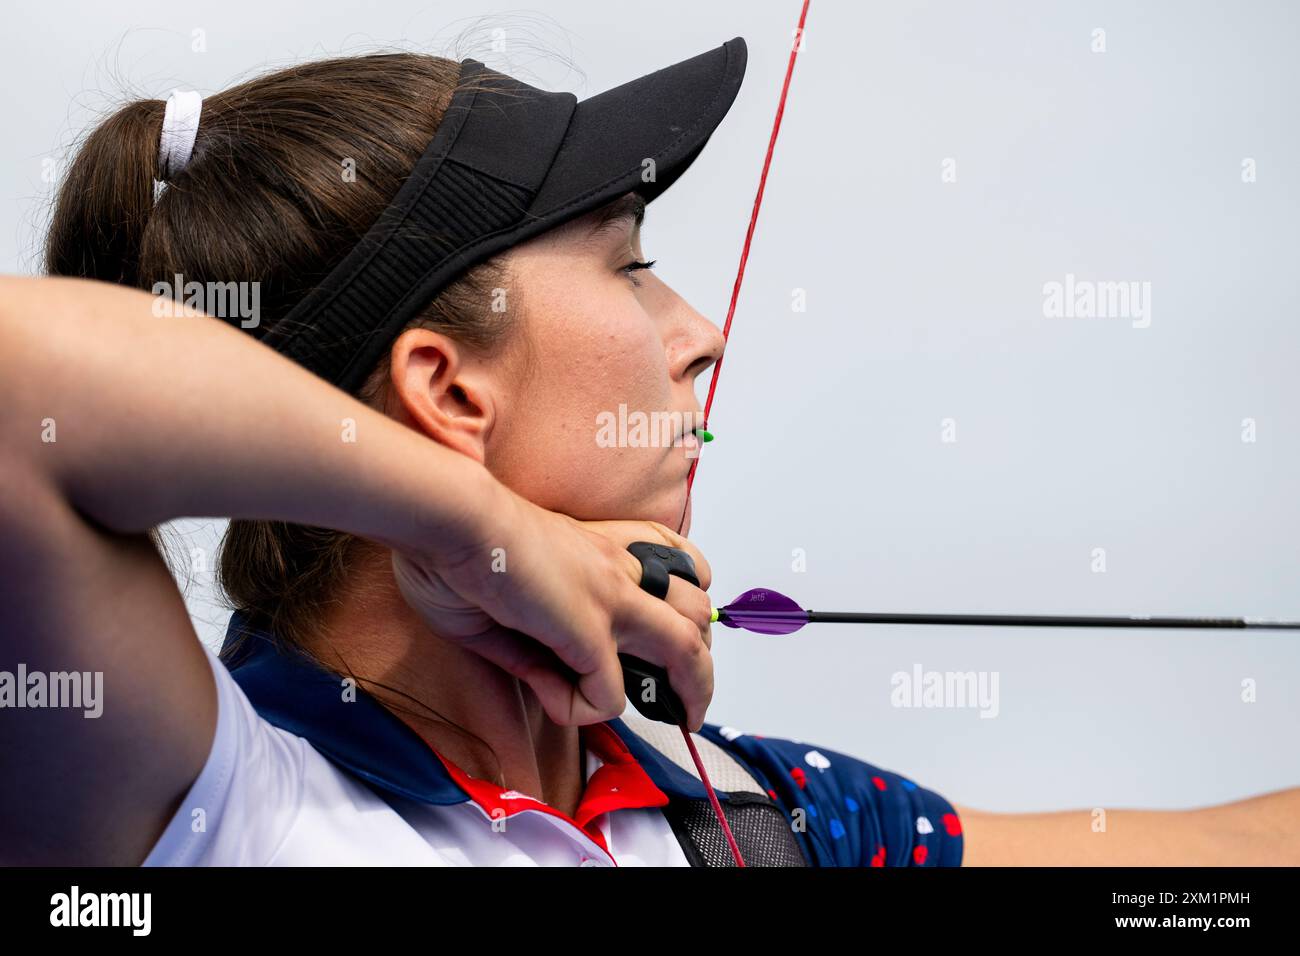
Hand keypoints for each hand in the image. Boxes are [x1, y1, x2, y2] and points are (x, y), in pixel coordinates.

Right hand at [390, 477, 714, 729]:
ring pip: (687, 647)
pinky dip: (584, 710)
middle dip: (700, 660)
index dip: (683, 598)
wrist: (451, 517)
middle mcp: (618, 570)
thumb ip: (537, 650)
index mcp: (602, 551)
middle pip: (696, 611)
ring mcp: (611, 597)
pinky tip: (550, 700)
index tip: (664, 636)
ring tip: (676, 717)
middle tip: (685, 698)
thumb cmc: (460, 545)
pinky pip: (609, 695)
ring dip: (687, 690)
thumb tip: (553, 688)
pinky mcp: (589, 628)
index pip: (678, 564)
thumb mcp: (509, 604)